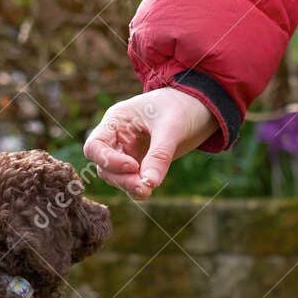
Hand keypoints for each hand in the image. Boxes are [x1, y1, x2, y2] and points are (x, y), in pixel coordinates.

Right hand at [83, 88, 217, 199]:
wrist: (202, 107)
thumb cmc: (183, 106)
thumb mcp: (171, 128)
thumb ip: (159, 155)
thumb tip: (148, 185)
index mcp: (116, 121)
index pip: (95, 146)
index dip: (108, 160)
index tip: (133, 166)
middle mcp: (117, 138)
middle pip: (104, 166)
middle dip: (121, 179)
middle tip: (143, 187)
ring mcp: (128, 152)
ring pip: (116, 177)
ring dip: (128, 186)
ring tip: (147, 191)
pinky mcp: (142, 164)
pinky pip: (131, 181)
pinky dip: (137, 189)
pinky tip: (149, 190)